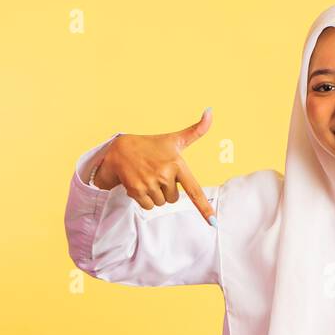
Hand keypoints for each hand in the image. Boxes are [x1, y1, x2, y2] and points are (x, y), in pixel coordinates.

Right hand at [90, 107, 216, 223]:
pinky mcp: (136, 190)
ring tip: (147, 178)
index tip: (213, 223)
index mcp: (177, 163)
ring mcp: (150, 182)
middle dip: (167, 191)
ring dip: (155, 195)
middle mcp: (164, 174)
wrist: (120, 149)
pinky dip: (144, 199)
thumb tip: (210, 111)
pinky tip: (139, 184)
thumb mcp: (174, 139)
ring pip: (161, 203)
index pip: (194, 190)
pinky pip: (148, 206)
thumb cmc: (152, 146)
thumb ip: (196, 130)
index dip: (204, 208)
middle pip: (174, 199)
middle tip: (157, 174)